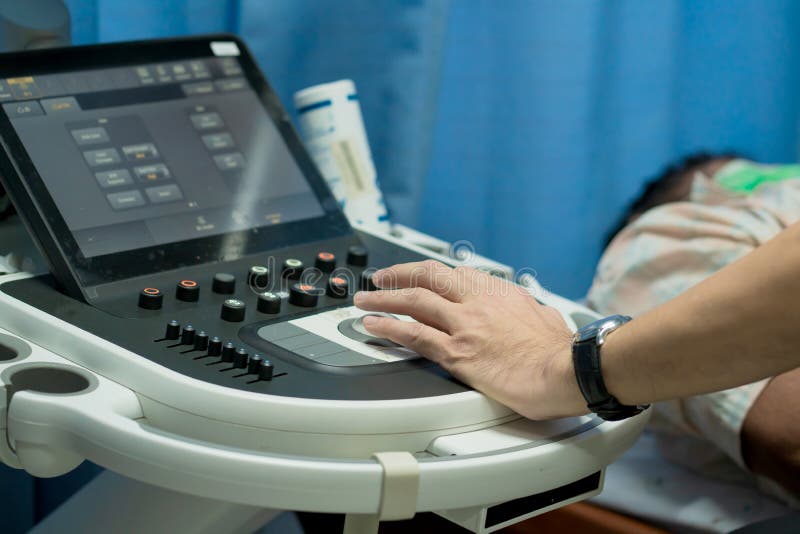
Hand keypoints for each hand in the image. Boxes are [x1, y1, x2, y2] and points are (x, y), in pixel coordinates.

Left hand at [353, 260, 586, 418]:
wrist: (569, 370)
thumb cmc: (563, 353)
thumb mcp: (548, 319)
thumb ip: (532, 312)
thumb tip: (534, 313)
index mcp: (500, 292)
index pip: (457, 275)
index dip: (431, 274)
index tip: (420, 275)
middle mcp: (479, 302)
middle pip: (429, 276)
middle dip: (400, 273)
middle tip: (381, 276)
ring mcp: (465, 325)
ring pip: (414, 300)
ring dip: (383, 298)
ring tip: (364, 298)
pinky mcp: (458, 352)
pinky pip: (414, 333)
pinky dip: (389, 326)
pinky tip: (374, 325)